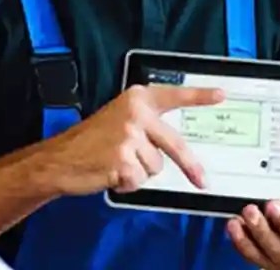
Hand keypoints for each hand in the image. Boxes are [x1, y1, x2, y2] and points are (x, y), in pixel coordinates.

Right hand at [39, 84, 224, 195]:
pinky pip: (140, 180)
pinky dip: (128, 183)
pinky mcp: (122, 160)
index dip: (199, 96)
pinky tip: (111, 173)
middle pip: (174, 144)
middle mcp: (135, 114)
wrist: (59, 159)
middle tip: (201, 180)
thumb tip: (175, 145)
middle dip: (190, 166)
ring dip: (140, 172)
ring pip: (156, 166)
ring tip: (117, 163)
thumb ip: (146, 124)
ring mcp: (129, 137)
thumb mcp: (118, 119)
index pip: (174, 95)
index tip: (221, 95)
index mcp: (137, 99)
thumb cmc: (89, 142)